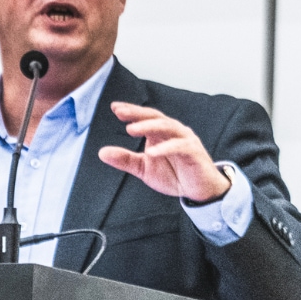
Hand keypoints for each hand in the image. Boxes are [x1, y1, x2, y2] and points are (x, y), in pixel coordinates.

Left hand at [97, 102, 231, 202]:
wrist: (199, 191)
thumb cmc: (174, 175)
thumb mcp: (144, 168)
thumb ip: (125, 159)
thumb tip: (101, 152)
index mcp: (161, 133)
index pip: (145, 117)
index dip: (131, 111)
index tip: (114, 107)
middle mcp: (174, 131)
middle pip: (155, 117)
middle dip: (137, 113)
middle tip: (120, 113)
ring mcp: (185, 140)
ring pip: (167, 126)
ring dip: (149, 126)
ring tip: (131, 129)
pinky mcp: (194, 152)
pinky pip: (180, 146)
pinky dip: (165, 148)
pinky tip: (151, 152)